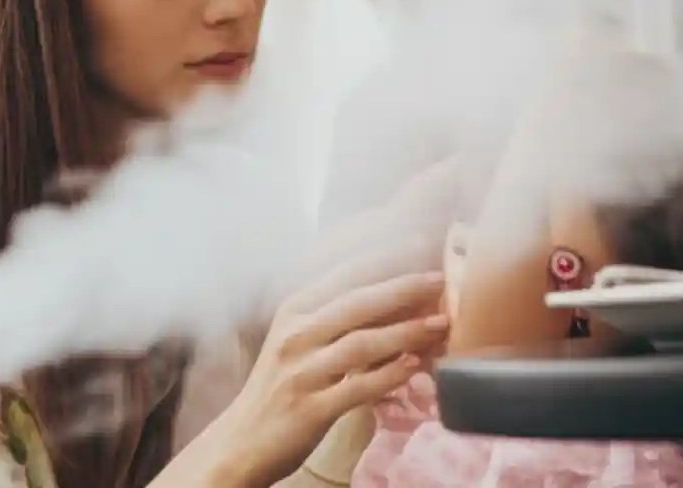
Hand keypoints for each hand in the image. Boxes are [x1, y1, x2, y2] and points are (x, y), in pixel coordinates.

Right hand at [159, 268, 448, 486]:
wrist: (242, 441)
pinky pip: (356, 388)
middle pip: (356, 302)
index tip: (418, 242)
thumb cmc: (279, 385)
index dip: (382, 257)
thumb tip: (391, 292)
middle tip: (439, 278)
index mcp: (293, 311)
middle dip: (403, 288)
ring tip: (440, 324)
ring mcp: (301, 372)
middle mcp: (295, 335)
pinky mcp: (310, 408)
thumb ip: (333, 316)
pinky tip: (414, 367)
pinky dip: (388, 376)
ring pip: (361, 344)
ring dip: (405, 332)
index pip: (342, 274)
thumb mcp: (297, 340)